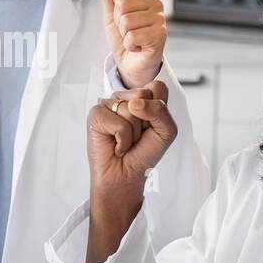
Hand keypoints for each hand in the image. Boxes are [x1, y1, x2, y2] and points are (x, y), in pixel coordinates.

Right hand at [84, 82, 177, 262]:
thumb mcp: (166, 131)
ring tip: (126, 141)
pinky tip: (116, 145)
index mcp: (142, 97)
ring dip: (133, 133)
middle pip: (144, 95)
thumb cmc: (144, 153)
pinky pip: (118, 123)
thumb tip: (134, 104)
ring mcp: (108, 104)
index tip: (151, 126)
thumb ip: (160, 111)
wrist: (126, 175)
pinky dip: (122, 140)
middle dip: (146, 122)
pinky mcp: (96, 114)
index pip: (157, 87)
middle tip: (137, 135)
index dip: (159, 110)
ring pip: (131, 108)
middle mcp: (125, 97)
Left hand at [100, 0, 165, 88]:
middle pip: (122, 3)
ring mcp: (160, 19)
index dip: (115, 3)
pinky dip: (130, 45)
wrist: (130, 64)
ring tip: (133, 39)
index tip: (121, 16)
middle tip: (127, 31)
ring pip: (126, 21)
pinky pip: (132, 36)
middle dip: (118, 21)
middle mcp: (156, 4)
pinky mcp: (161, 35)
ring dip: (124, 35)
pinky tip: (138, 47)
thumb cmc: (123, 39)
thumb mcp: (110, 15)